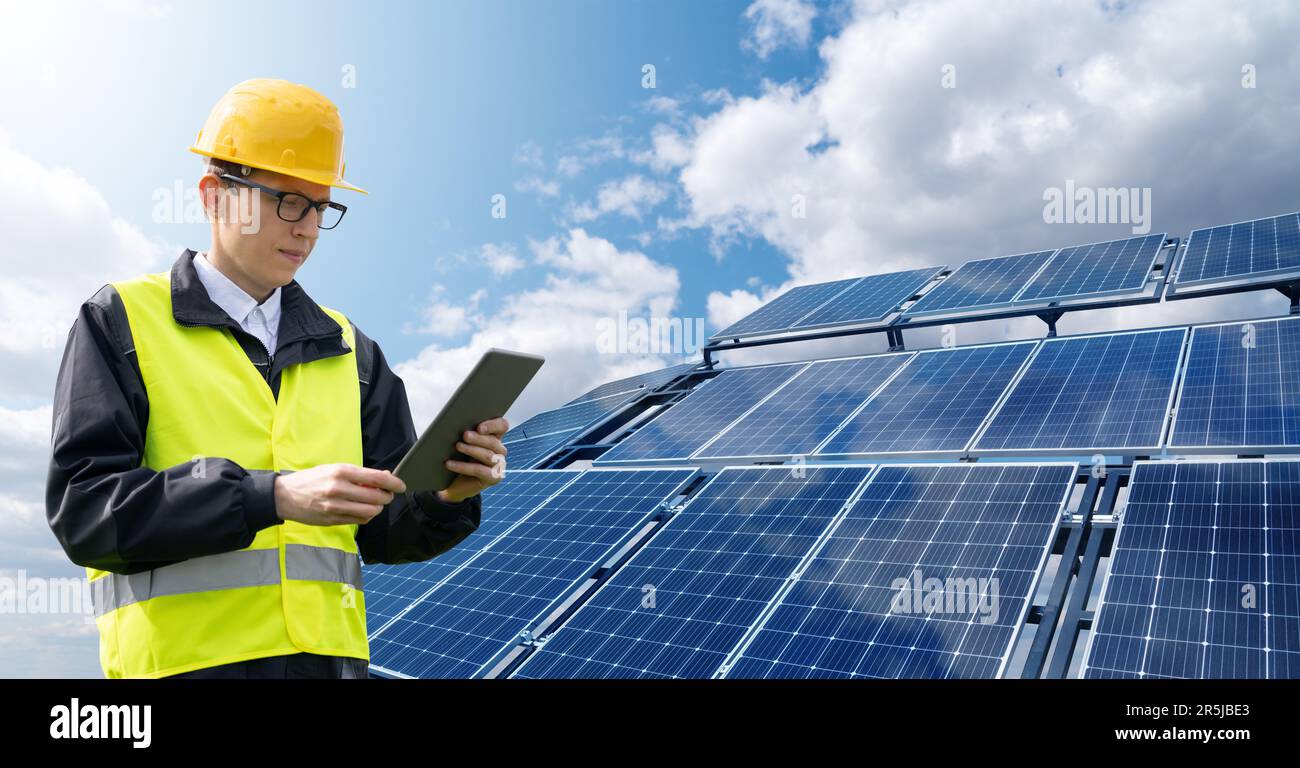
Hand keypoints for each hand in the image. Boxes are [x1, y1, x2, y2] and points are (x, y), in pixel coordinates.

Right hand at [274, 463, 406, 525]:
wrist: (284, 496)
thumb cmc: (312, 479)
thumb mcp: (334, 468)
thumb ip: (359, 474)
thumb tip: (385, 476)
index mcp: (340, 472)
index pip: (377, 478)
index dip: (394, 483)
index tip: (401, 485)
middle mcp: (339, 489)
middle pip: (377, 498)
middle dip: (387, 497)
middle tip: (387, 494)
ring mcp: (335, 507)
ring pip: (370, 512)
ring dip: (377, 508)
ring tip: (374, 503)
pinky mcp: (332, 520)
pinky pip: (359, 521)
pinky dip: (366, 516)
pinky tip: (362, 510)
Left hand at [440, 417, 508, 503]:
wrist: (454, 483)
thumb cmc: (458, 457)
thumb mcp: (461, 442)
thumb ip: (465, 432)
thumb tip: (454, 424)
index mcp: (494, 436)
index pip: (502, 425)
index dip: (493, 424)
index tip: (479, 427)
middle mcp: (499, 450)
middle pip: (494, 441)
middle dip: (479, 438)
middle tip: (465, 435)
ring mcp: (498, 465)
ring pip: (488, 455)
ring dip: (472, 450)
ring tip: (457, 446)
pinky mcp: (494, 478)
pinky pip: (479, 470)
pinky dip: (463, 466)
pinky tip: (449, 464)